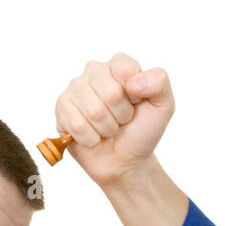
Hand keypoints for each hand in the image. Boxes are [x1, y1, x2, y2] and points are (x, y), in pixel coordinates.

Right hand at [54, 52, 173, 188]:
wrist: (126, 161)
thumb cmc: (142, 130)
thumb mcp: (163, 106)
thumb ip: (159, 82)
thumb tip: (133, 82)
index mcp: (118, 64)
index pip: (125, 69)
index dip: (136, 94)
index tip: (137, 104)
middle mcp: (94, 71)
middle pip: (111, 92)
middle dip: (122, 115)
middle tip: (122, 120)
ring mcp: (75, 89)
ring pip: (93, 110)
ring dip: (106, 128)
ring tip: (108, 129)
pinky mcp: (61, 108)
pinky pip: (77, 124)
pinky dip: (91, 138)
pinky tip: (94, 137)